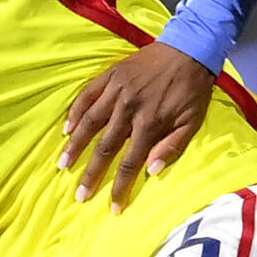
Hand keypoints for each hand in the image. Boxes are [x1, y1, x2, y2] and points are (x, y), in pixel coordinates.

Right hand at [62, 41, 218, 209]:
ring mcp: (116, 90)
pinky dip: (75, 112)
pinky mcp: (110, 75)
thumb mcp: (192, 121)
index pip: (130, 163)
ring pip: (89, 123)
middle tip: (80, 195)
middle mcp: (129, 109)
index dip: (121, 187)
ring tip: (63, 164)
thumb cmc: (193, 89)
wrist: (189, 49)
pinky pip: (87, 96)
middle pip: (105, 148)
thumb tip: (152, 172)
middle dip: (91, 174)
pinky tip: (67, 129)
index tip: (114, 206)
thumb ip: (172, 147)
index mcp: (150, 123)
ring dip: (75, 146)